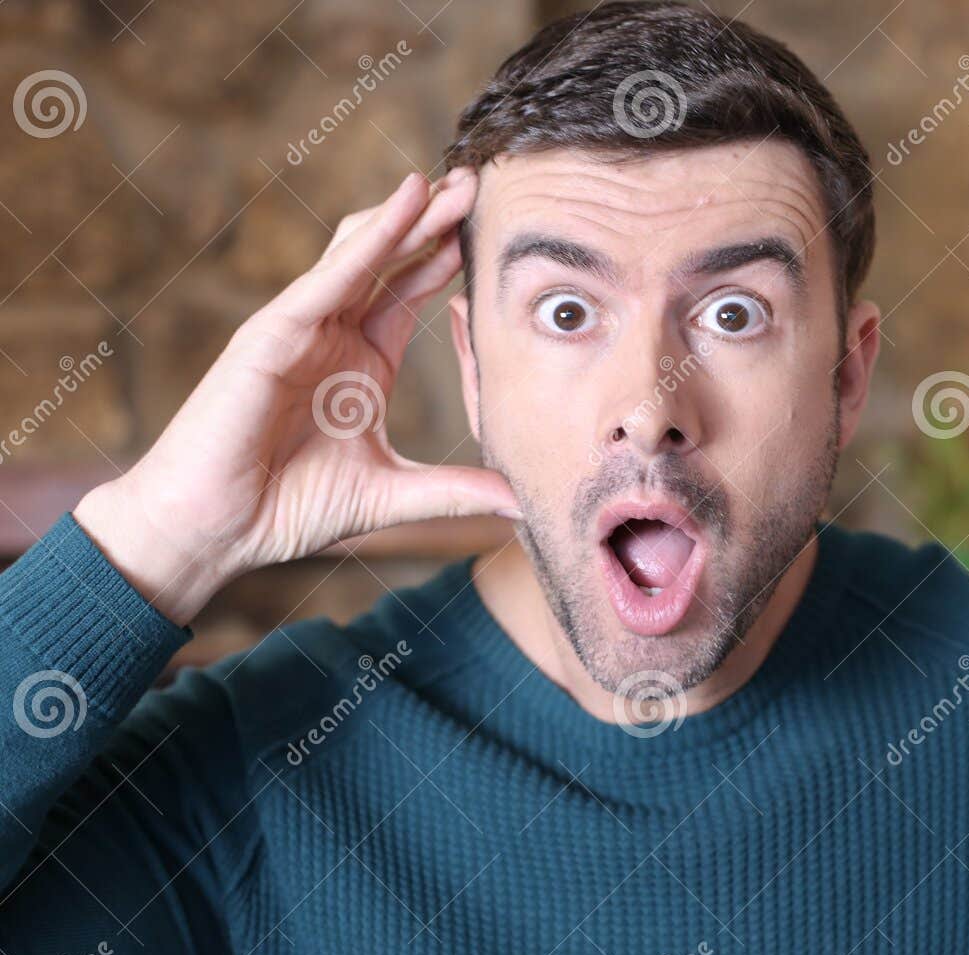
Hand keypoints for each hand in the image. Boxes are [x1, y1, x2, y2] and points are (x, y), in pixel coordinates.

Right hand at [73, 169, 515, 623]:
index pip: (411, 293)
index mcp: (362, 361)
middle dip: (435, 222)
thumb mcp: (393, 495)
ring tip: (456, 185)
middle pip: (392, 262)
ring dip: (410, 217)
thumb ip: (456, 493)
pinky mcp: (273, 331)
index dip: (447, 259)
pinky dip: (371, 239)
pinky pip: (330, 277)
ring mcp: (301, 327)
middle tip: (481, 184)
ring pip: (363, 254)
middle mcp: (332, 334)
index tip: (493, 229)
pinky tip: (405, 205)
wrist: (219, 528)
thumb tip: (521, 503)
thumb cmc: (290, 509)